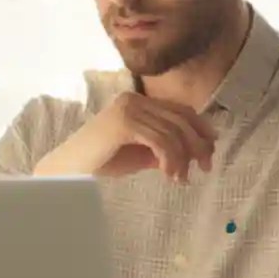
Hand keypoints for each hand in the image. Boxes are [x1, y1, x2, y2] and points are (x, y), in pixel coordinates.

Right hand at [33, 92, 216, 182]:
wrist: (68, 170)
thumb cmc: (101, 162)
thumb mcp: (141, 152)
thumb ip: (165, 146)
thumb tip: (196, 150)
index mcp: (138, 101)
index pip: (181, 110)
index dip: (201, 129)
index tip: (210, 153)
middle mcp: (134, 99)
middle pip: (182, 118)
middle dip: (199, 144)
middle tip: (206, 168)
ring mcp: (127, 109)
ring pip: (173, 132)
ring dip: (183, 158)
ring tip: (180, 179)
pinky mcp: (123, 123)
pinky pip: (161, 141)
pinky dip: (172, 159)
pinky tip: (170, 175)